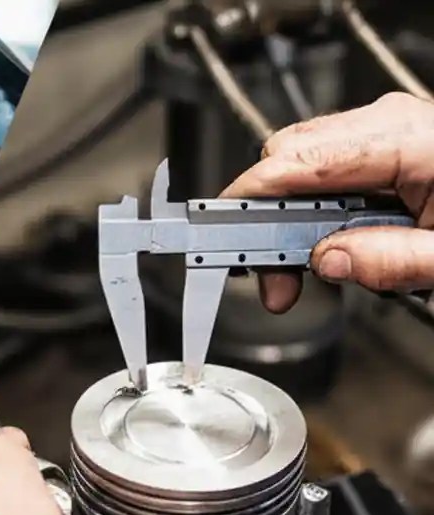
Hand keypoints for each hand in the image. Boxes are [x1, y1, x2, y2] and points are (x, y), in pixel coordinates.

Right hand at [221, 92, 433, 312]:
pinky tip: (330, 246)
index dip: (247, 202)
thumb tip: (325, 262)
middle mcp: (389, 123)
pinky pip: (327, 173)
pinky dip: (315, 213)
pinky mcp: (387, 148)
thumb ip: (387, 261)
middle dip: (267, 223)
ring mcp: (386, 131)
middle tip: (276, 281)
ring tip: (304, 273)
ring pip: (301, 167)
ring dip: (290, 223)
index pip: (294, 161)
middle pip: (287, 160)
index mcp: (406, 137)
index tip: (219, 240)